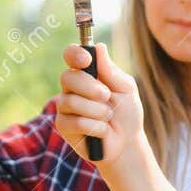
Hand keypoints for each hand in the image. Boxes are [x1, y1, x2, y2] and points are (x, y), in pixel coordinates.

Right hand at [55, 41, 143, 163]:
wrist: (127, 143)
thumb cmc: (127, 113)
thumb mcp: (126, 89)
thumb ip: (111, 71)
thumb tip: (99, 47)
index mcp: (87, 73)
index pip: (71, 55)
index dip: (74, 54)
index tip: (86, 59)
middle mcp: (72, 87)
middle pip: (67, 77)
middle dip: (90, 88)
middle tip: (107, 96)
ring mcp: (65, 107)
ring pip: (71, 101)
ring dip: (97, 111)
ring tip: (108, 117)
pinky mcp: (63, 126)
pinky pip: (76, 122)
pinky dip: (96, 127)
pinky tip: (102, 131)